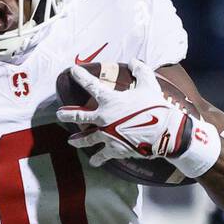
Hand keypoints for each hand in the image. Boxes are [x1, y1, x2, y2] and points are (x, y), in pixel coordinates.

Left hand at [56, 58, 192, 168]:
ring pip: (86, 139)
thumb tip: (134, 61)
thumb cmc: (156, 107)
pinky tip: (93, 162)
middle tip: (59, 113)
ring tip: (71, 142)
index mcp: (109, 100)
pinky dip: (97, 159)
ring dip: (77, 141)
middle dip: (67, 114)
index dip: (80, 76)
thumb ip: (140, 71)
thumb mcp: (149, 84)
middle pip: (79, 117)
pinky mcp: (114, 150)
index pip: (90, 85)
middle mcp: (103, 118)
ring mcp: (107, 136)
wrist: (164, 132)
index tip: (72, 70)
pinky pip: (102, 155)